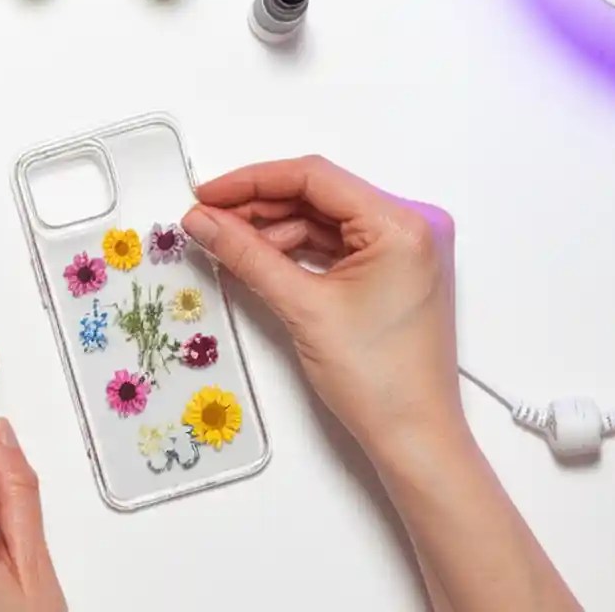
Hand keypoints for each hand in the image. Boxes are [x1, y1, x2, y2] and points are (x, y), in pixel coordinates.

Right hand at [181, 156, 461, 450]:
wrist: (415, 437)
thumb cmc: (374, 377)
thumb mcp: (303, 307)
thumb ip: (247, 254)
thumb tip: (199, 220)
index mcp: (403, 222)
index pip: (316, 178)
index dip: (253, 181)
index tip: (206, 195)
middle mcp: (414, 222)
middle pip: (321, 195)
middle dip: (261, 207)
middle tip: (207, 221)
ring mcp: (407, 246)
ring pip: (326, 219)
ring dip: (277, 229)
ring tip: (229, 245)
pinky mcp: (397, 269)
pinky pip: (340, 244)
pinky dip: (300, 249)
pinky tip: (261, 257)